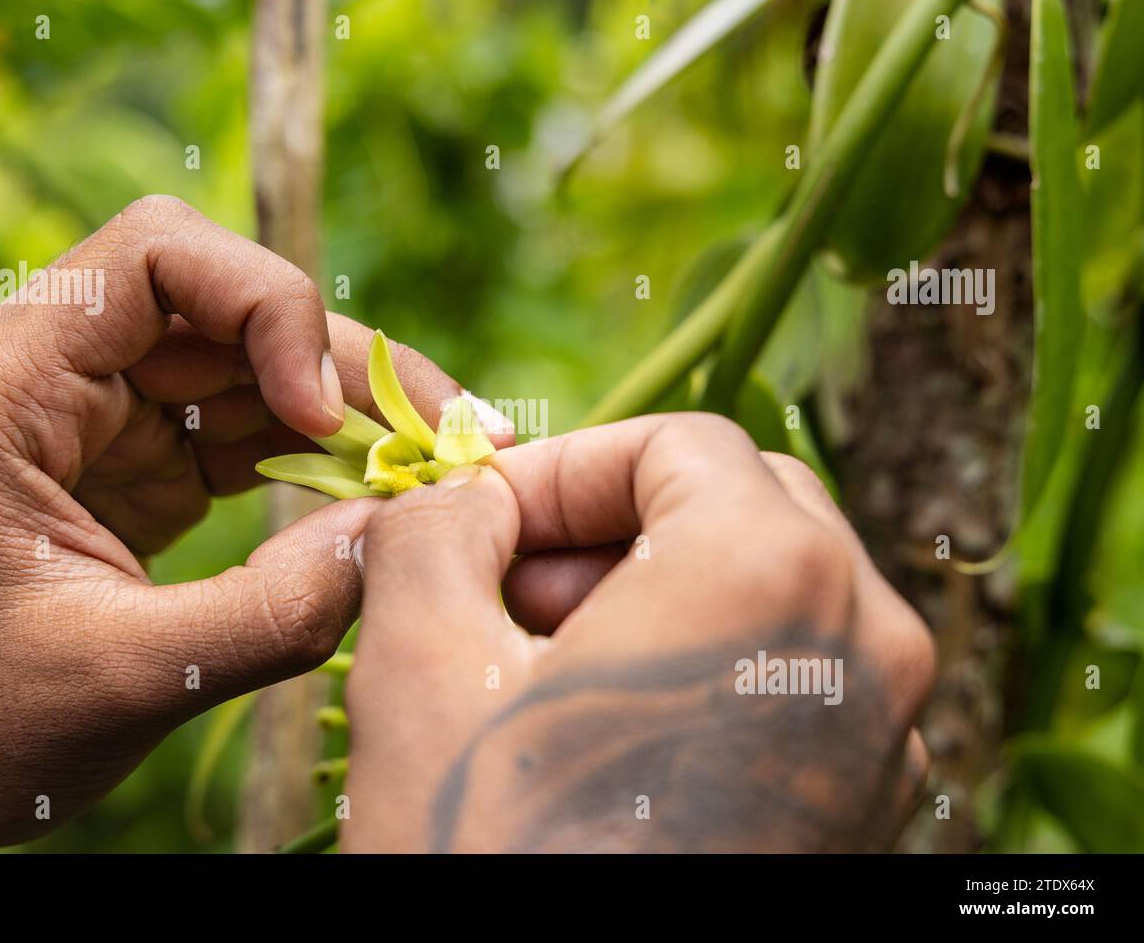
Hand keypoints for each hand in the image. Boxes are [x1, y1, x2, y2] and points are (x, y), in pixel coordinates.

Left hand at [0, 195, 499, 850]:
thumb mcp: (125, 679)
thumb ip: (272, 612)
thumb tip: (398, 534)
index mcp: (4, 383)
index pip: (158, 253)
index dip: (266, 306)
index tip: (322, 412)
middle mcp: (49, 370)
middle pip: (226, 304)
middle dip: (341, 364)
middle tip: (450, 436)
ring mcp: (95, 412)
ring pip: (248, 362)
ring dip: (344, 411)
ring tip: (434, 467)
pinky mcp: (134, 461)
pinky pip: (242, 426)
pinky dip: (316, 454)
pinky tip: (378, 489)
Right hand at [342, 413, 934, 851]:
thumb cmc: (493, 855)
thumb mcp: (419, 661)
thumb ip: (434, 529)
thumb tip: (462, 498)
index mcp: (773, 571)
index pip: (677, 444)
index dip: (563, 469)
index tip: (481, 523)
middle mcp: (863, 639)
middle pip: (737, 504)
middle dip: (610, 527)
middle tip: (506, 590)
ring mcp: (879, 729)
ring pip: (767, 589)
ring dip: (651, 595)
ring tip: (539, 666)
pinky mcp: (861, 800)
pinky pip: (788, 678)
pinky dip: (698, 667)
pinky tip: (601, 733)